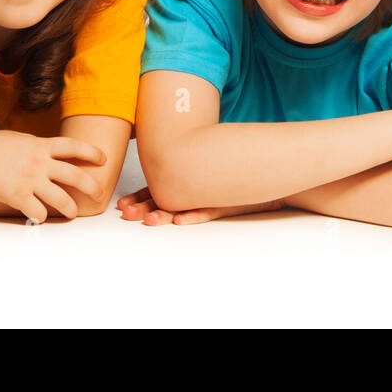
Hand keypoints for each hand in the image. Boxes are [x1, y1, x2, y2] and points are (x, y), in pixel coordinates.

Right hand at [0, 130, 105, 222]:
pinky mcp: (18, 197)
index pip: (74, 146)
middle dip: (92, 187)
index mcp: (40, 146)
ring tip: (73, 213)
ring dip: (71, 209)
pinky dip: (41, 217)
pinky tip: (40, 216)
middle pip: (76, 176)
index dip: (92, 152)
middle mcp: (39, 163)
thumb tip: (51, 150)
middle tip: (99, 194)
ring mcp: (30, 181)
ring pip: (62, 200)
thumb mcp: (19, 139)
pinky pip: (39, 213)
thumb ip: (38, 146)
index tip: (103, 159)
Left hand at [116, 187, 283, 224]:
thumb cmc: (235, 176)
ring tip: (147, 220)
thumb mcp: (208, 176)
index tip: (122, 205)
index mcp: (189, 180)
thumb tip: (167, 189)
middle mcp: (197, 185)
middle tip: (126, 213)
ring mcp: (211, 194)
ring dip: (163, 213)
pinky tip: (180, 220)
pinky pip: (209, 210)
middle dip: (143, 205)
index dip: (140, 197)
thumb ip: (189, 177)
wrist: (269, 171)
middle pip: (165, 196)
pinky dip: (194, 215)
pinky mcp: (228, 202)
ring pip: (183, 204)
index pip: (159, 189)